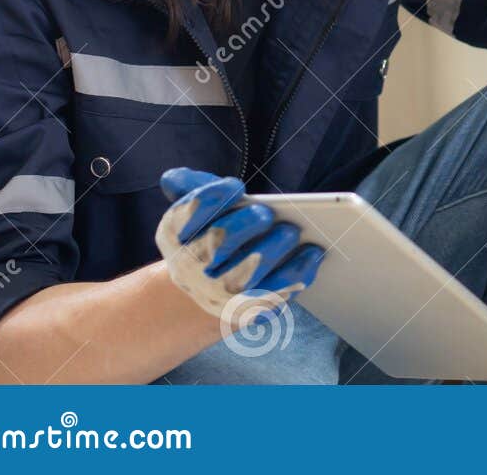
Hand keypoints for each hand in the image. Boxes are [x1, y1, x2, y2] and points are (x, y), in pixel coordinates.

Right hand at [154, 168, 324, 328]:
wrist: (203, 283)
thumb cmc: (208, 230)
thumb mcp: (194, 208)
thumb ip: (190, 186)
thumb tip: (174, 178)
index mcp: (175, 233)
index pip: (185, 215)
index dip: (211, 199)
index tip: (237, 186)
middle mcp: (191, 266)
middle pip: (216, 245)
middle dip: (243, 226)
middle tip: (267, 214)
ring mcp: (216, 291)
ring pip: (244, 276)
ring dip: (271, 252)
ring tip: (292, 232)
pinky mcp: (245, 308)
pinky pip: (272, 293)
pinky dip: (294, 273)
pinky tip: (312, 253)